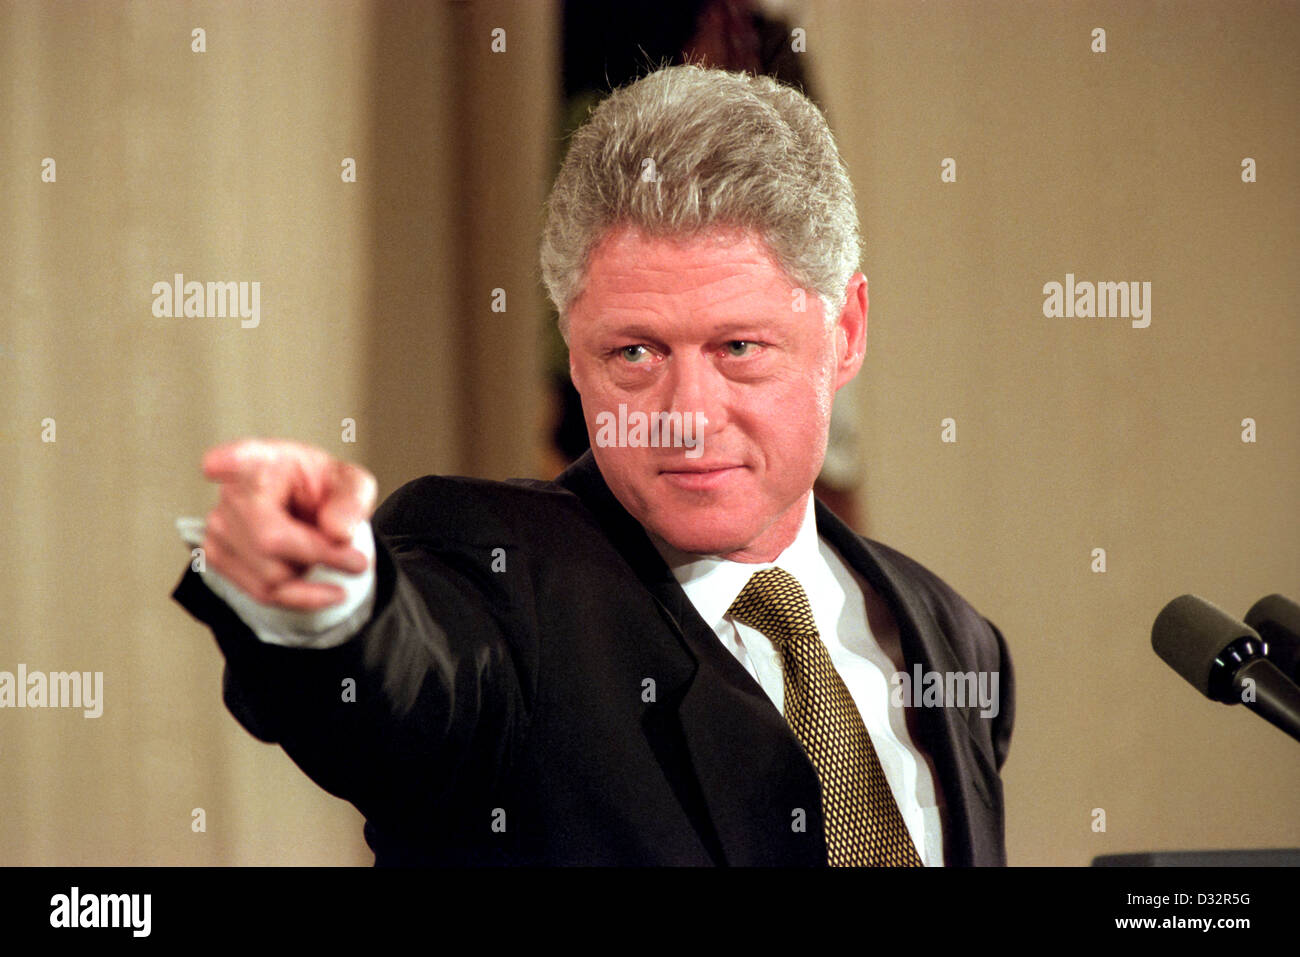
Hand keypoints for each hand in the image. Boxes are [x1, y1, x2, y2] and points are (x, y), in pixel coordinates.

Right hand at [199, 438, 377, 610]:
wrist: (306, 511)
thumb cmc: (321, 490)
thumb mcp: (352, 485)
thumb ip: (352, 500)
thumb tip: (337, 531)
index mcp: (266, 460)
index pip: (242, 458)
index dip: (227, 462)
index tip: (215, 464)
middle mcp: (234, 492)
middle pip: (269, 540)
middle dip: (320, 556)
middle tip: (357, 560)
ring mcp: (219, 526)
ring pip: (269, 575)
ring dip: (310, 576)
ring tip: (328, 558)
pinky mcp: (216, 557)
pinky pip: (261, 593)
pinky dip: (300, 596)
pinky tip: (319, 585)